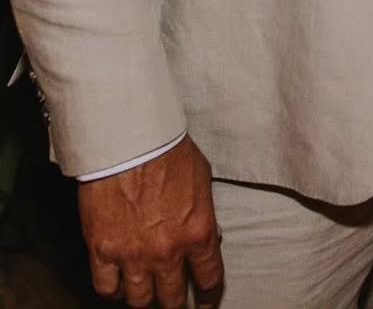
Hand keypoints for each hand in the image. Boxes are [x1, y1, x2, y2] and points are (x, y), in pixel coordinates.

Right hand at [78, 137, 223, 306]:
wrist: (132, 141)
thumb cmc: (169, 152)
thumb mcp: (203, 181)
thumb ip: (204, 216)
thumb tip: (208, 237)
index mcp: (197, 232)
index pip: (208, 278)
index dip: (208, 293)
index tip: (205, 299)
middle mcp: (167, 251)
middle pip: (172, 298)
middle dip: (176, 302)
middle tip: (175, 302)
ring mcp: (133, 255)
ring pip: (139, 300)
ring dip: (145, 299)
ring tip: (148, 295)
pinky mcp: (102, 251)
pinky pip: (107, 288)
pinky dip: (114, 291)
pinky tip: (119, 286)